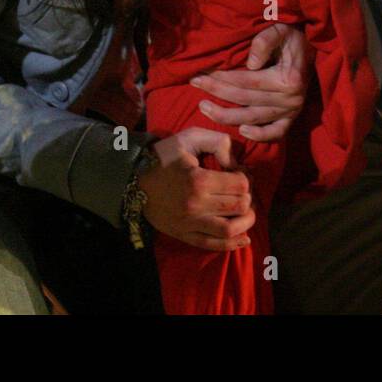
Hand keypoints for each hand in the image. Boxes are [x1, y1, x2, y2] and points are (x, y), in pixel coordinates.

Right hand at [141, 128, 255, 249]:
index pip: (240, 185)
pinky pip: (213, 245)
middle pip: (239, 206)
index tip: (241, 173)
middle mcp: (196, 205)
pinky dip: (232, 244)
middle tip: (245, 191)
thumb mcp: (190, 137)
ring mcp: (189, 224)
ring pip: (231, 229)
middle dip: (249, 197)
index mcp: (199, 180)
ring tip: (246, 212)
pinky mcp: (184, 235)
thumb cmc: (164, 156)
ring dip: (246, 221)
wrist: (133, 179)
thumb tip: (237, 164)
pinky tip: (243, 237)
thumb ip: (219, 143)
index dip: (247, 177)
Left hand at [190, 22, 309, 141]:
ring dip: (226, 116)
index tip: (201, 73)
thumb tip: (250, 64)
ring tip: (204, 107)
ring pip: (253, 118)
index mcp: (288, 78)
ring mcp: (292, 110)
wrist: (313, 46)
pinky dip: (259, 136)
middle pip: (245, 99)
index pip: (247, 81)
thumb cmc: (292, 36)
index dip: (222, 78)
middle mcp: (291, 98)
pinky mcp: (293, 117)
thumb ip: (265, 42)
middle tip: (195, 84)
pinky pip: (276, 132)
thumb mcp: (280, 30)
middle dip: (216, 92)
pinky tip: (241, 130)